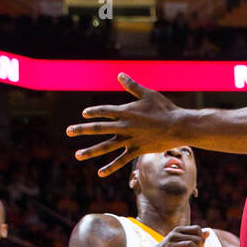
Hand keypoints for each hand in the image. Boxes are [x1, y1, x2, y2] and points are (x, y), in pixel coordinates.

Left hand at [67, 75, 184, 177]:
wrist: (178, 126)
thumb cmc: (164, 107)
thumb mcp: (148, 93)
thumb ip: (132, 85)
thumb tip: (119, 74)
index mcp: (126, 111)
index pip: (104, 111)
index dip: (93, 112)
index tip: (84, 114)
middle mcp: (124, 126)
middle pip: (99, 128)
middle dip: (82, 130)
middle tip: (68, 131)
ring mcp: (129, 140)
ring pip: (106, 146)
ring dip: (90, 151)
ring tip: (77, 155)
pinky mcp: (136, 150)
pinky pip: (121, 160)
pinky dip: (111, 167)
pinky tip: (100, 172)